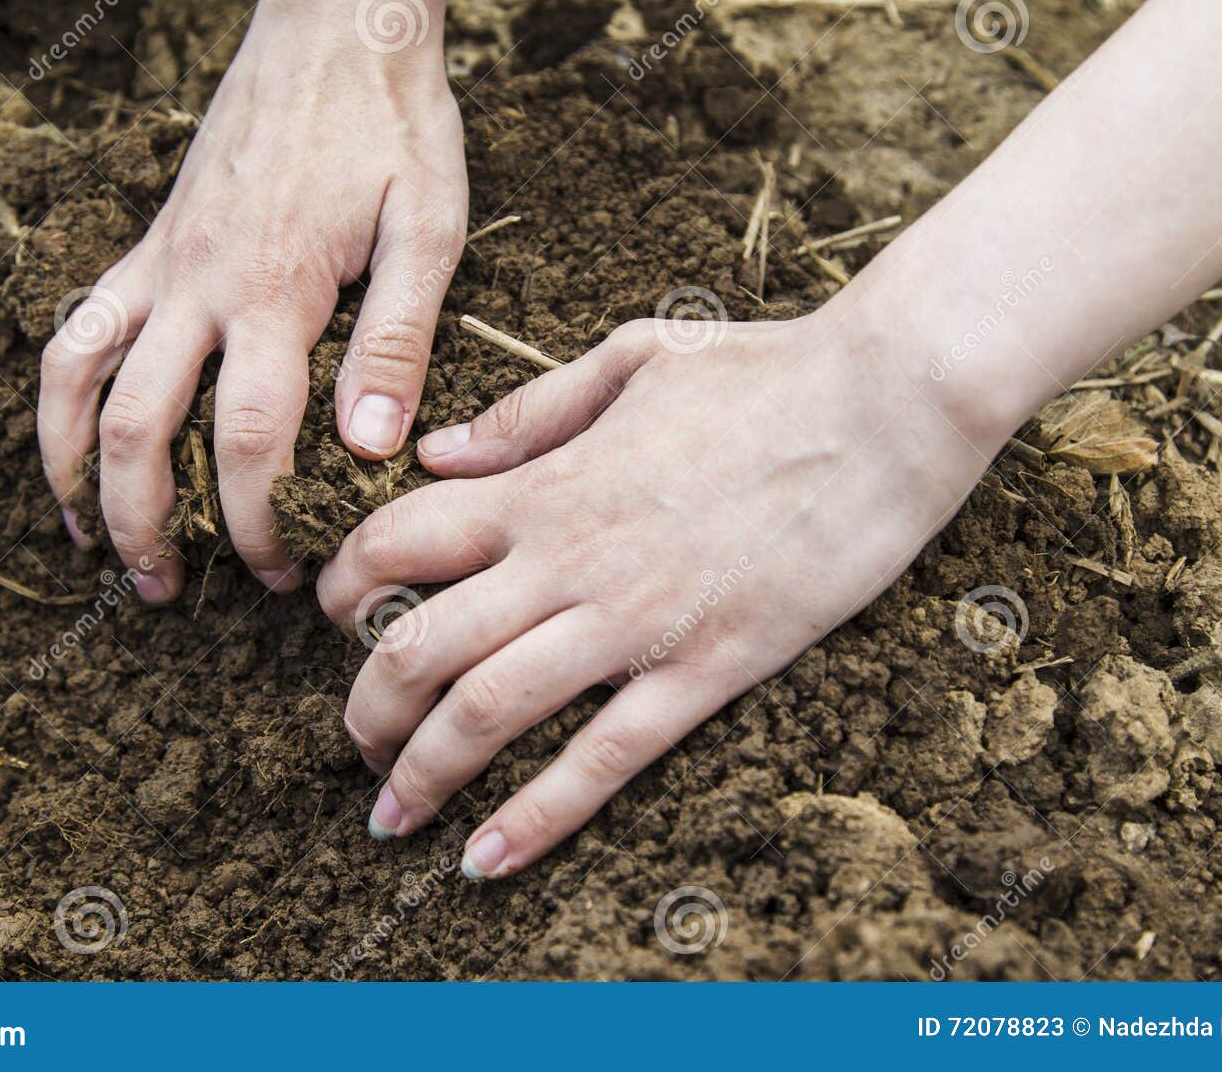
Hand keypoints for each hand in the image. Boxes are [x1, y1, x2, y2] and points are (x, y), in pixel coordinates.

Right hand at [37, 0, 467, 600]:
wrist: (336, 23)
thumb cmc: (395, 123)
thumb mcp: (428, 229)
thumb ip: (398, 340)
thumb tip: (371, 448)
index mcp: (275, 292)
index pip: (252, 441)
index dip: (259, 521)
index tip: (279, 571)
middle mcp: (199, 283)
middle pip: (143, 432)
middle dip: (152, 526)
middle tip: (170, 593)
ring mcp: (163, 260)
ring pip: (80, 381)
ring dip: (75, 471)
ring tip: (92, 542)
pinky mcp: (150, 240)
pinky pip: (77, 325)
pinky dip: (60, 392)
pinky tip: (72, 438)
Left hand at [317, 305, 1003, 877]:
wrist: (888, 403)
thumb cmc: (764, 369)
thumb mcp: (631, 359)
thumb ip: (529, 413)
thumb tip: (439, 452)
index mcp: (547, 481)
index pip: (399, 539)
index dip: (343, 585)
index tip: (333, 617)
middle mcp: (570, 557)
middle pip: (422, 645)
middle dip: (365, 707)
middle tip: (354, 741)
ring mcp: (638, 620)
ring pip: (491, 712)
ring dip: (423, 773)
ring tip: (389, 814)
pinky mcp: (710, 670)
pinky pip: (606, 759)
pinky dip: (538, 818)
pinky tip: (487, 862)